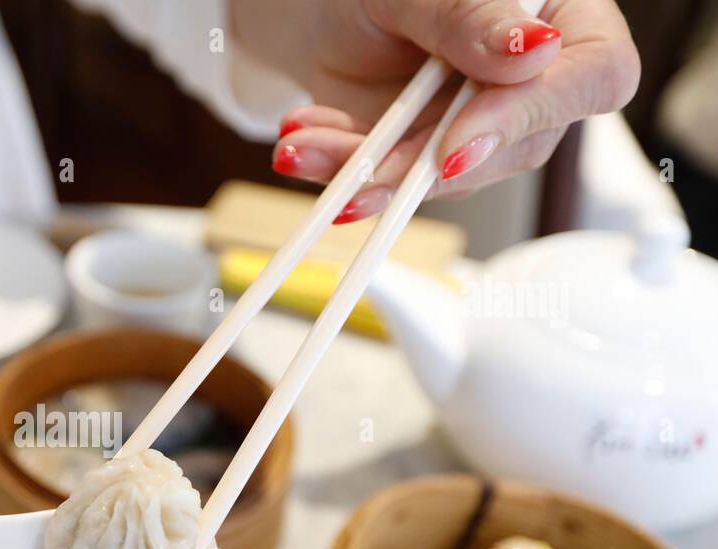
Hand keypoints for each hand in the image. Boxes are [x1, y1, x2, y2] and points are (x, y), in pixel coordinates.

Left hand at [255, 0, 639, 220]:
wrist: (323, 9)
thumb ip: (471, 16)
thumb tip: (535, 50)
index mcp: (563, 17)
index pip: (597, 75)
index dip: (531, 115)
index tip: (457, 142)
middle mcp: (534, 81)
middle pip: (517, 147)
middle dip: (428, 161)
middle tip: (364, 166)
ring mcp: (483, 126)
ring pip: (449, 177)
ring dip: (371, 172)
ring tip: (303, 148)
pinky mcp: (429, 157)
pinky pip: (396, 181)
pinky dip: (342, 168)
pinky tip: (302, 144)